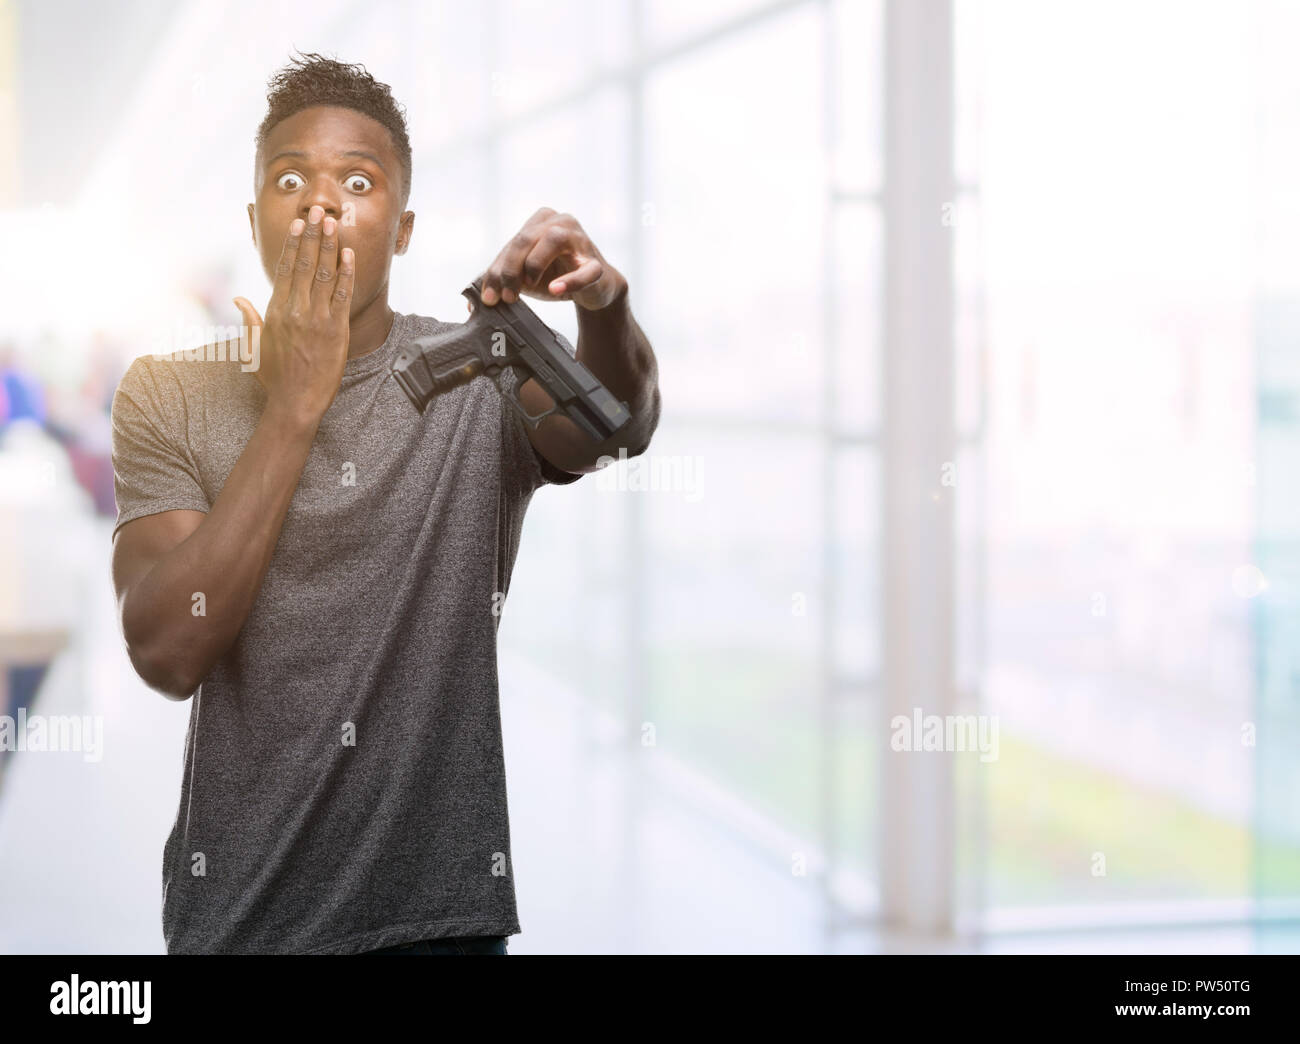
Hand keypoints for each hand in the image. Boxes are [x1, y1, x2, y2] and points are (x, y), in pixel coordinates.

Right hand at [232, 204, 354, 424]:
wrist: (294, 404)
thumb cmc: (275, 379)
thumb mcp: (254, 348)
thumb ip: (249, 319)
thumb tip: (238, 298)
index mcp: (275, 311)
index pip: (284, 269)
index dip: (293, 243)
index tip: (298, 223)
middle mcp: (294, 310)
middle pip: (304, 264)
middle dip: (312, 235)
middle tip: (319, 210)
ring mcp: (316, 319)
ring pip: (323, 274)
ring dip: (330, 246)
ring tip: (334, 223)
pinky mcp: (336, 330)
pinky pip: (342, 296)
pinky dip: (346, 274)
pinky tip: (349, 255)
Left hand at [478, 207, 626, 311]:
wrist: (594, 289)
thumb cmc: (556, 275)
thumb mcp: (525, 276)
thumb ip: (501, 281)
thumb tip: (472, 304)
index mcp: (540, 221)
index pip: (511, 244)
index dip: (496, 270)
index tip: (489, 297)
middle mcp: (561, 222)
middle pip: (526, 238)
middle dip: (510, 269)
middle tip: (505, 296)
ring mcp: (581, 239)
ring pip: (554, 239)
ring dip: (535, 263)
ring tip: (529, 285)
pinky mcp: (596, 263)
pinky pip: (584, 270)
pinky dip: (569, 281)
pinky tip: (556, 289)